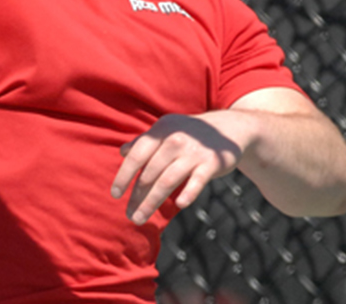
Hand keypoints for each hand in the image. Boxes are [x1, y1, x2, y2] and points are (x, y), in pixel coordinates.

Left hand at [111, 112, 243, 223]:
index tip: (115, 194)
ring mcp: (194, 151)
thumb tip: (122, 152)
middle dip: (137, 196)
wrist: (230, 128)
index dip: (124, 175)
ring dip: (151, 202)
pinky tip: (179, 204)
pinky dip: (188, 192)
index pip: (137, 155)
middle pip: (150, 173)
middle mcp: (175, 139)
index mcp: (161, 130)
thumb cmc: (191, 134)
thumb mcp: (168, 130)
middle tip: (129, 215)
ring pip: (167, 180)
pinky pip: (197, 181)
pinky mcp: (212, 162)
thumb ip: (146, 141)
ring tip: (140, 218)